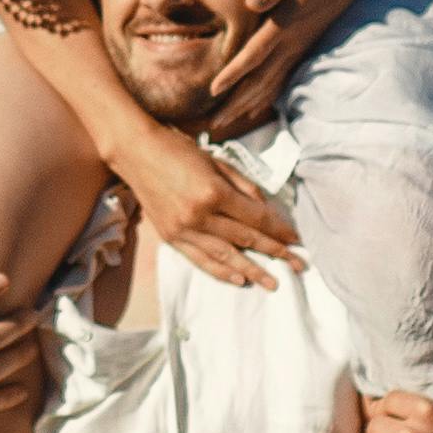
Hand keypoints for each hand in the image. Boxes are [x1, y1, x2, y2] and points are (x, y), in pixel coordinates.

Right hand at [120, 127, 303, 292]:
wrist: (134, 152)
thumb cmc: (177, 149)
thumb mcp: (216, 160)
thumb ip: (243, 185)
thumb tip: (264, 209)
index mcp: (214, 193)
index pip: (256, 219)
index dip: (279, 231)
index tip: (297, 240)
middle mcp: (200, 216)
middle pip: (246, 239)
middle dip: (276, 253)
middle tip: (298, 266)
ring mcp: (184, 230)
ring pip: (226, 256)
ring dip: (253, 271)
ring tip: (273, 283)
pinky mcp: (171, 237)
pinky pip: (200, 260)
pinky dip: (221, 271)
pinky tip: (239, 279)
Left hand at [202, 0, 374, 132]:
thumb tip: (251, 2)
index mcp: (284, 26)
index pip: (255, 55)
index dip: (234, 73)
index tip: (213, 91)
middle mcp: (290, 43)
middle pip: (260, 80)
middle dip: (236, 103)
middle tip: (213, 125)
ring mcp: (297, 49)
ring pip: (270, 84)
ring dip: (247, 105)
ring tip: (226, 122)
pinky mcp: (301, 49)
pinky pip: (281, 80)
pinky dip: (266, 97)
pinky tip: (255, 109)